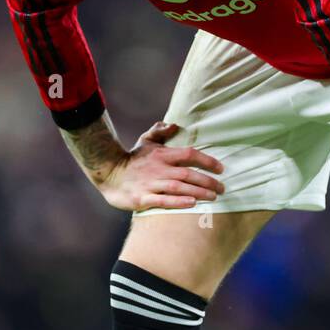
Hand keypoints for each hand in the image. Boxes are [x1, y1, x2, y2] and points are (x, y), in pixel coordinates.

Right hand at [96, 121, 225, 211]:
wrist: (108, 173)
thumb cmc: (131, 159)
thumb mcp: (145, 141)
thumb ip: (160, 132)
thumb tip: (174, 124)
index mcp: (162, 155)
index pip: (189, 154)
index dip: (207, 161)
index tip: (221, 169)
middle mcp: (159, 168)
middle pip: (188, 173)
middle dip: (208, 181)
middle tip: (222, 189)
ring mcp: (150, 184)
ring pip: (179, 187)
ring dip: (198, 192)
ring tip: (213, 197)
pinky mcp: (142, 198)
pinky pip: (163, 200)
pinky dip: (178, 202)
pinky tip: (192, 204)